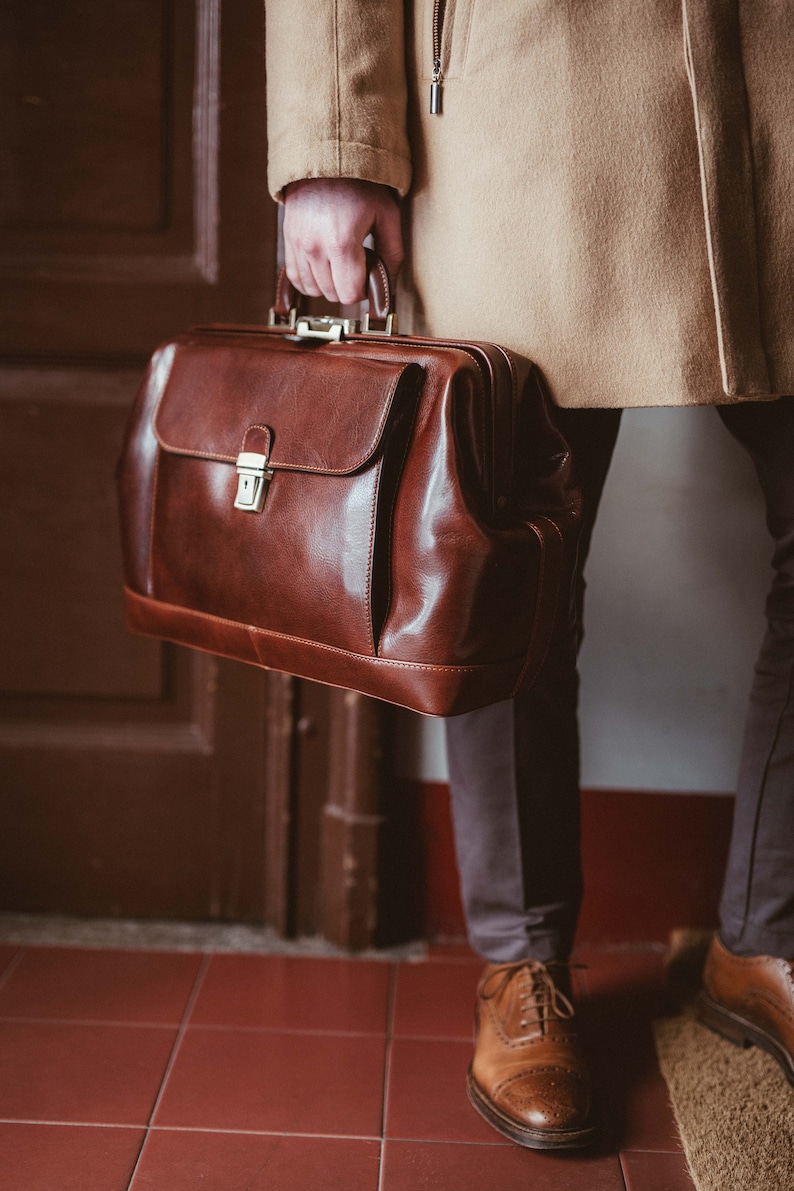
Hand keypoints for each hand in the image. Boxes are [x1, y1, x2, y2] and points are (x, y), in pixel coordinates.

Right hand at [282, 178, 402, 303]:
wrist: (325, 159)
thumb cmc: (359, 185)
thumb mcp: (386, 214)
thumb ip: (393, 252)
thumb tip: (391, 283)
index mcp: (341, 242)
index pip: (348, 294)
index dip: (361, 292)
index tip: (367, 277)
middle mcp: (315, 247)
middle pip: (332, 294)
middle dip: (347, 287)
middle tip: (356, 266)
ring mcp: (298, 245)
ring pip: (313, 290)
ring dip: (328, 285)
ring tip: (339, 264)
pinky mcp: (288, 241)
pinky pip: (296, 278)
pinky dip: (310, 280)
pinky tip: (323, 267)